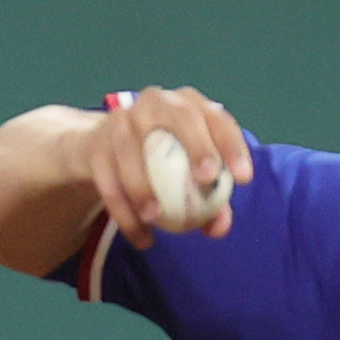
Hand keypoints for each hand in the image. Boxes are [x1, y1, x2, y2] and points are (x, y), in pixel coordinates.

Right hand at [70, 85, 252, 248]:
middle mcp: (157, 102)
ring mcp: (123, 118)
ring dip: (143, 184)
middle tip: (206, 181)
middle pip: (182, 115)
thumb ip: (210, 202)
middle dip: (198, 145)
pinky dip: (123, 210)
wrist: (103, 153)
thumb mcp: (186, 178)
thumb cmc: (160, 163)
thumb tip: (219, 228)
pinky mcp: (96, 143)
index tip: (243, 178)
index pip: (217, 118)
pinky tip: (141, 238)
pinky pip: (108, 178)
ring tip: (156, 217)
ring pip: (132, 147)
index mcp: (188, 107)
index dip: (232, 145)